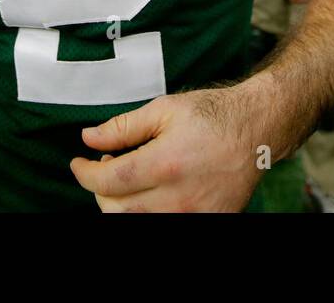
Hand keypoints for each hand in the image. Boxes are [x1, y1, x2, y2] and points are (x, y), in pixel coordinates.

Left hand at [70, 87, 264, 211]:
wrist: (255, 130)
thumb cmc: (211, 115)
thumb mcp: (163, 110)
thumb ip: (123, 127)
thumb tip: (88, 137)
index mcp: (165, 163)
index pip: (108, 181)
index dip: (85, 174)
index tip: (78, 163)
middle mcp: (179, 196)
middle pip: (117, 209)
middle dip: (101, 190)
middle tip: (108, 165)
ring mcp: (194, 215)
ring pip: (137, 222)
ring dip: (121, 204)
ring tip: (129, 178)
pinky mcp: (208, 222)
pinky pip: (164, 224)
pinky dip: (148, 212)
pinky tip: (151, 191)